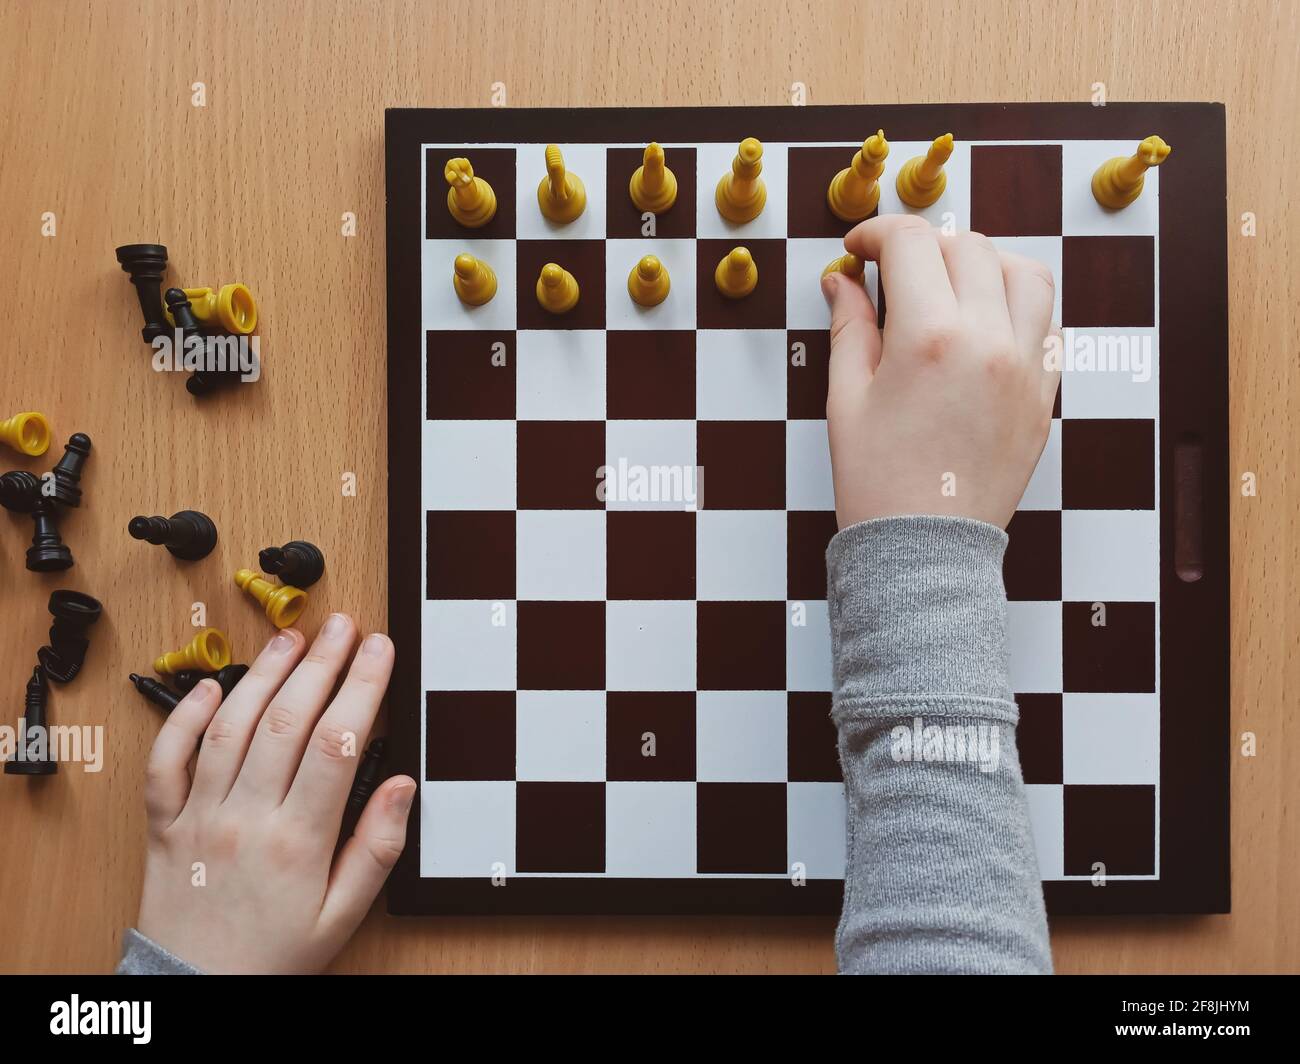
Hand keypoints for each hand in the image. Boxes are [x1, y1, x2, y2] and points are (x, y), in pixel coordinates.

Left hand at [136, 614, 415, 973]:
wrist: (197, 990)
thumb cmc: (274, 954)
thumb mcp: (344, 915)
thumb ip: (377, 847)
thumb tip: (403, 786)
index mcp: (297, 841)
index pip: (338, 743)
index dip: (363, 686)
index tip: (380, 650)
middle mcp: (246, 818)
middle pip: (287, 721)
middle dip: (322, 663)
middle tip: (344, 625)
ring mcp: (200, 815)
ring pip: (231, 728)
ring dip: (264, 675)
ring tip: (292, 639)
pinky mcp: (164, 822)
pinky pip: (166, 761)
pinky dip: (183, 718)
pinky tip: (211, 687)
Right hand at [821, 215, 1059, 529]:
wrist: (924, 549)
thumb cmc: (878, 482)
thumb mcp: (847, 399)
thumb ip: (850, 328)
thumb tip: (843, 282)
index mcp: (928, 339)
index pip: (910, 244)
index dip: (876, 233)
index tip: (858, 249)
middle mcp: (987, 341)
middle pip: (967, 246)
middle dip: (924, 246)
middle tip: (893, 271)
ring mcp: (1026, 366)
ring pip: (1024, 271)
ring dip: (984, 263)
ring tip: (950, 286)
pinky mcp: (1045, 393)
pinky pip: (1048, 321)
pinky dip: (1018, 305)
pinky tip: (984, 322)